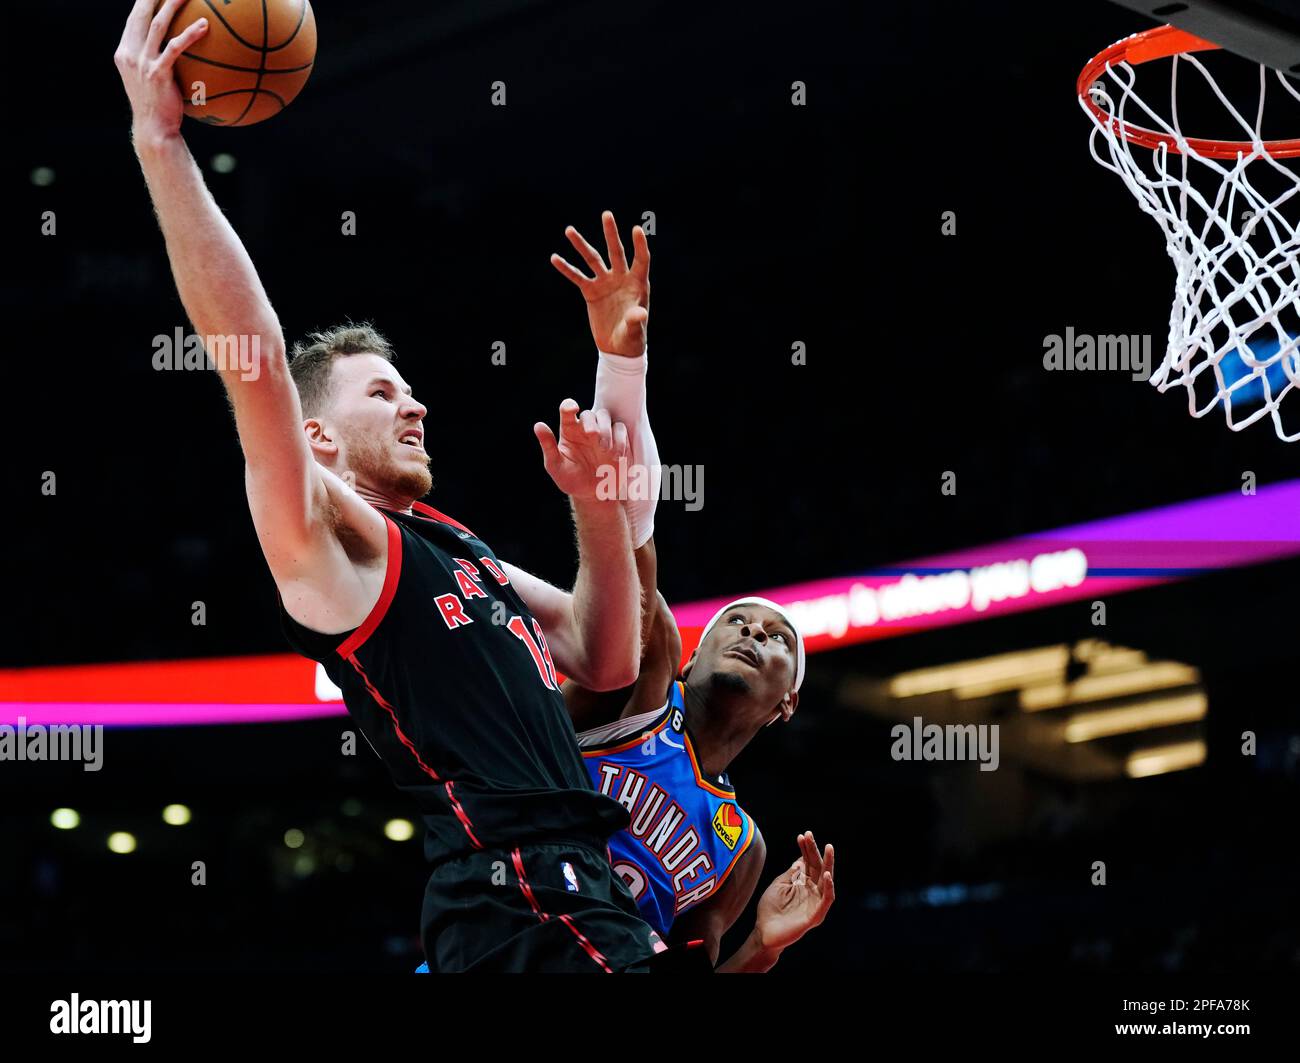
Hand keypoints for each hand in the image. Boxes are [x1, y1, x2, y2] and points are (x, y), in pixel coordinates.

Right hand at [115, 0, 208, 147]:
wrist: (154, 129)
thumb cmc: (159, 106)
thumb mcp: (150, 80)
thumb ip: (155, 61)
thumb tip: (175, 49)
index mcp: (125, 52)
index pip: (134, 19)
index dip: (143, 1)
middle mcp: (130, 53)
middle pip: (141, 14)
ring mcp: (142, 63)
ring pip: (157, 25)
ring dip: (172, 4)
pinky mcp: (157, 73)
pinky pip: (175, 47)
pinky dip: (189, 34)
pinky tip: (204, 25)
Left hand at [534, 399, 629, 501]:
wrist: (594, 496)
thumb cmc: (572, 480)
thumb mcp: (556, 466)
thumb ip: (548, 446)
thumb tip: (538, 425)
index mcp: (569, 430)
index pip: (567, 411)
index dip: (569, 406)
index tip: (572, 409)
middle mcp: (586, 428)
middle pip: (589, 413)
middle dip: (591, 422)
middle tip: (592, 435)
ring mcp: (604, 433)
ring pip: (606, 417)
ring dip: (606, 429)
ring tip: (604, 448)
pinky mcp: (619, 440)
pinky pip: (621, 430)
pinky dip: (619, 439)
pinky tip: (615, 455)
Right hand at [551, 211, 649, 357]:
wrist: (617, 348)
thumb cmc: (631, 339)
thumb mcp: (634, 332)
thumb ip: (636, 321)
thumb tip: (639, 314)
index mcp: (638, 285)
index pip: (640, 260)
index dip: (639, 246)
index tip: (636, 229)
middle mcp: (621, 279)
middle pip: (616, 252)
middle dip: (610, 234)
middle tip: (606, 214)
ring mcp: (605, 283)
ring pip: (592, 260)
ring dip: (581, 245)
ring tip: (569, 230)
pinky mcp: (591, 292)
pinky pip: (577, 277)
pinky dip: (567, 268)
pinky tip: (555, 258)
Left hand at [753, 831, 835, 952]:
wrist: (764, 932)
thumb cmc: (770, 909)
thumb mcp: (779, 885)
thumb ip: (791, 873)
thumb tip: (801, 859)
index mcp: (802, 883)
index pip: (807, 862)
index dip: (805, 849)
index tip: (802, 835)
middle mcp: (811, 891)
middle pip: (817, 867)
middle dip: (815, 850)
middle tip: (812, 835)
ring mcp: (815, 902)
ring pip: (826, 880)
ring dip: (828, 864)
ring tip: (828, 848)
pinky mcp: (816, 915)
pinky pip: (826, 900)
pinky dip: (828, 887)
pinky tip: (826, 875)